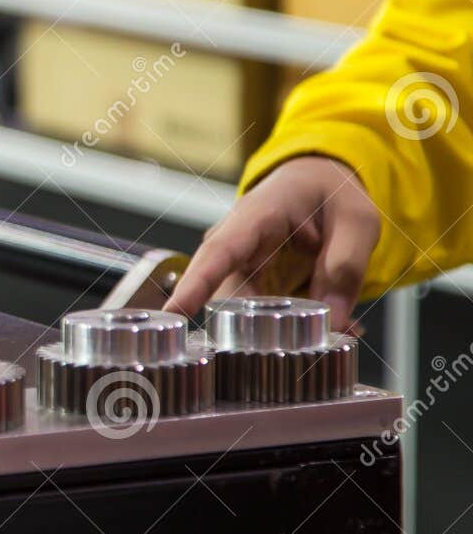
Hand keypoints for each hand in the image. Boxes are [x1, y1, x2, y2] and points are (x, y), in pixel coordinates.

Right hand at [164, 155, 381, 327]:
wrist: (316, 184)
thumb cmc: (328, 193)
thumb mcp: (357, 220)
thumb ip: (346, 266)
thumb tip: (334, 321)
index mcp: (256, 215)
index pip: (219, 251)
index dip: (195, 283)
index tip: (175, 312)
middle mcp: (234, 242)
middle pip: (220, 292)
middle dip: (243, 328)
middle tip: (282, 349)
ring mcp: (235, 265)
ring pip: (237, 310)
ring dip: (271, 332)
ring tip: (317, 338)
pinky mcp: (246, 284)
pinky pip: (255, 315)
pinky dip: (285, 329)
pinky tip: (321, 330)